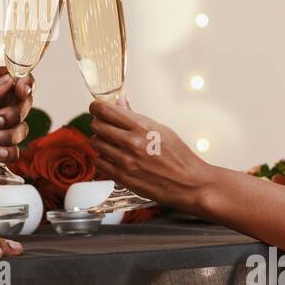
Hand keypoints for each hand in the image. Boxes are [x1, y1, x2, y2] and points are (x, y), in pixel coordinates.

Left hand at [88, 99, 213, 211]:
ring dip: (100, 140)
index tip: (97, 107)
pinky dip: (103, 157)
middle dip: (99, 123)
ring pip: (95, 143)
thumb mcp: (160, 129)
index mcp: (141, 127)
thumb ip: (135, 116)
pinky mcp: (122, 178)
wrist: (189, 184)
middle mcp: (131, 143)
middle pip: (96, 125)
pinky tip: (114, 157)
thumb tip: (119, 100)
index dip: (96, 107)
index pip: (104, 110)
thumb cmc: (178, 155)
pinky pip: (99, 162)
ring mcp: (125, 161)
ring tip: (112, 142)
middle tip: (106, 125)